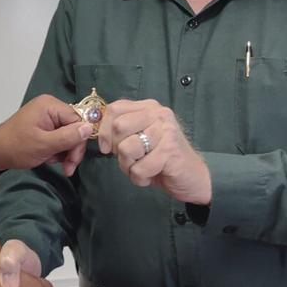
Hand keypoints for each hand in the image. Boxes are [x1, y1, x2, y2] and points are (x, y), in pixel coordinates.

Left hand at [0, 95, 88, 176]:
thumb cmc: (16, 147)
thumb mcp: (44, 144)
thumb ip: (68, 137)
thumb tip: (90, 129)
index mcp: (50, 105)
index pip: (78, 121)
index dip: (78, 142)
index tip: (72, 161)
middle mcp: (50, 107)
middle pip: (74, 128)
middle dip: (71, 149)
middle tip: (66, 168)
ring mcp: (46, 116)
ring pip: (68, 135)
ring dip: (63, 152)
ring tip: (52, 161)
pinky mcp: (43, 125)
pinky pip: (59, 136)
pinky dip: (56, 150)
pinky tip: (48, 158)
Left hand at [95, 99, 211, 203]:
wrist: (192, 177)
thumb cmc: (161, 158)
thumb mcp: (139, 138)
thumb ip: (122, 130)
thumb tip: (93, 128)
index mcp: (149, 107)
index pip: (114, 109)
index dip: (103, 130)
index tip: (105, 148)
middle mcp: (159, 114)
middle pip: (118, 127)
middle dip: (116, 150)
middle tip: (130, 159)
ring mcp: (166, 131)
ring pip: (126, 148)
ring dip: (128, 166)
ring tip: (141, 168)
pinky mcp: (170, 151)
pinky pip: (139, 168)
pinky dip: (139, 178)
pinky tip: (151, 175)